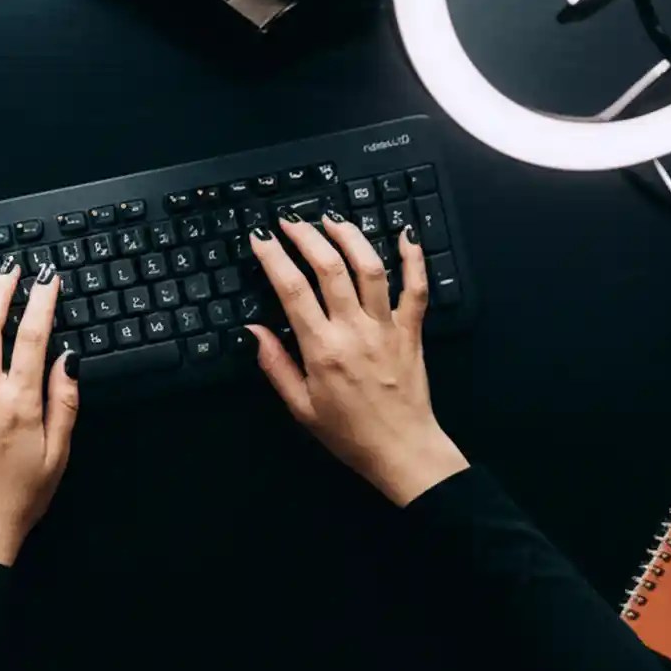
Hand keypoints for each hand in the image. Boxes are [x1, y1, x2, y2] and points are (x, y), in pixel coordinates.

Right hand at [246, 214, 467, 505]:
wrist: (401, 450)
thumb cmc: (349, 434)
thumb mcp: (300, 407)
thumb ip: (275, 364)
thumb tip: (253, 330)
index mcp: (322, 350)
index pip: (292, 289)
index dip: (273, 257)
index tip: (261, 239)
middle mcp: (354, 331)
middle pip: (329, 268)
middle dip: (306, 236)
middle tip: (291, 220)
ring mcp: (386, 327)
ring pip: (370, 267)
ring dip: (350, 237)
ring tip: (332, 220)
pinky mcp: (411, 331)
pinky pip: (416, 288)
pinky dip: (414, 258)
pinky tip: (405, 234)